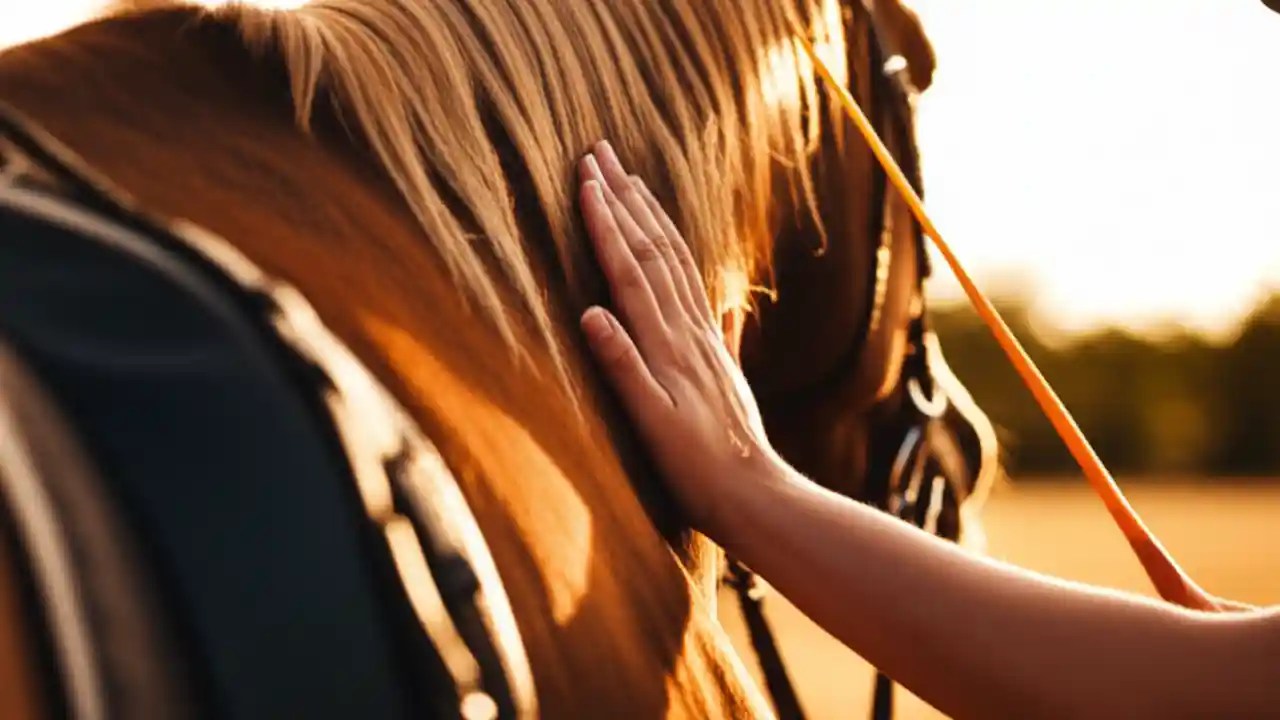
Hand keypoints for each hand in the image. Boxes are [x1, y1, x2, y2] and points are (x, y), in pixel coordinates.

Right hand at [577, 140, 777, 532]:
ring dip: (651, 219)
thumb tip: (590, 312)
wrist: (754, 494)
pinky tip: (695, 267)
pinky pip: (697, 294)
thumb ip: (622, 366)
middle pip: (655, 251)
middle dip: (625, 199)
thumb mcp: (650, 422)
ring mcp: (707, 342)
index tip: (586, 178)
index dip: (607, 222)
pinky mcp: (717, 358)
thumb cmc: (695, 469)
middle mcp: (689, 332)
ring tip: (634, 183)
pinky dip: (686, 266)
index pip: (631, 268)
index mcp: (668, 344)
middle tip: (601, 152)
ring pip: (677, 263)